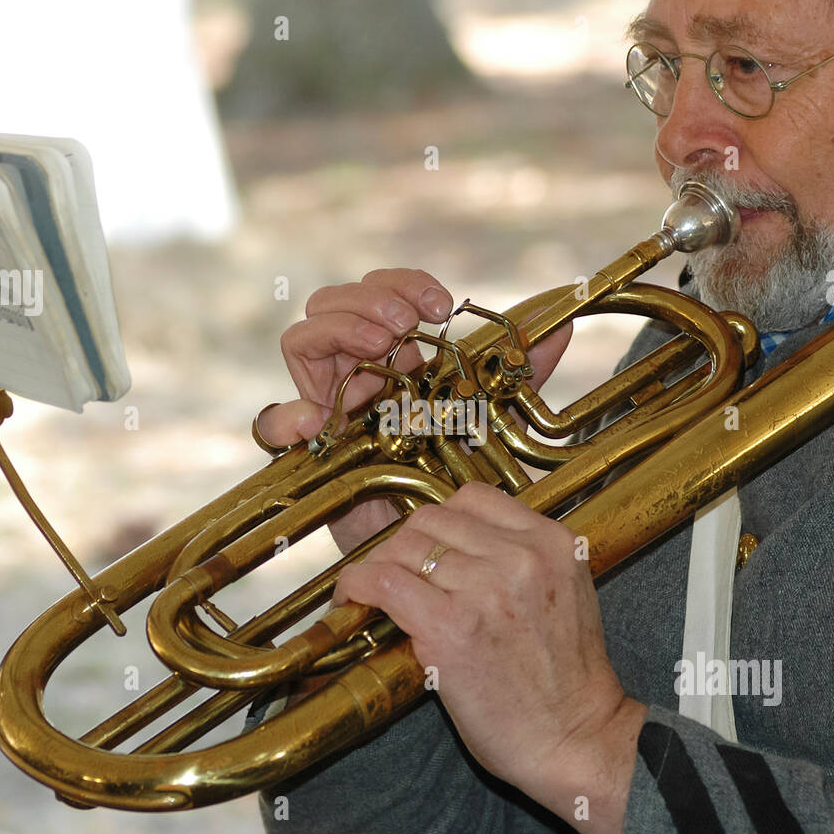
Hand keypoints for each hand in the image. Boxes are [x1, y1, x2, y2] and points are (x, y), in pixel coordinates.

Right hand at [259, 269, 571, 553]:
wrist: (440, 548)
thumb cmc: (461, 478)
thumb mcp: (496, 420)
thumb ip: (516, 376)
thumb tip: (558, 331)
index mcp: (395, 353)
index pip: (382, 293)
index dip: (404, 285)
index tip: (441, 305)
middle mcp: (356, 372)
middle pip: (333, 304)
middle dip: (367, 301)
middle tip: (404, 326)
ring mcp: (329, 406)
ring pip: (303, 342)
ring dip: (337, 333)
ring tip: (377, 349)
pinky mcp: (312, 449)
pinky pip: (276, 423)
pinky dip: (290, 414)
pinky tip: (318, 418)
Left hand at [332, 481, 645, 833]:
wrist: (577, 737)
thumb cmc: (567, 679)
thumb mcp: (565, 592)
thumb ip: (521, 558)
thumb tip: (452, 544)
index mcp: (552, 541)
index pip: (473, 497)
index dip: (438, 521)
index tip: (424, 546)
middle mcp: (521, 556)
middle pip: (433, 519)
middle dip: (405, 544)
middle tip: (394, 573)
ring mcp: (486, 588)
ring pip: (404, 547)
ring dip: (380, 566)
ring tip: (373, 591)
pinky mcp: (450, 627)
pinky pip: (383, 581)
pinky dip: (359, 585)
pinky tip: (354, 599)